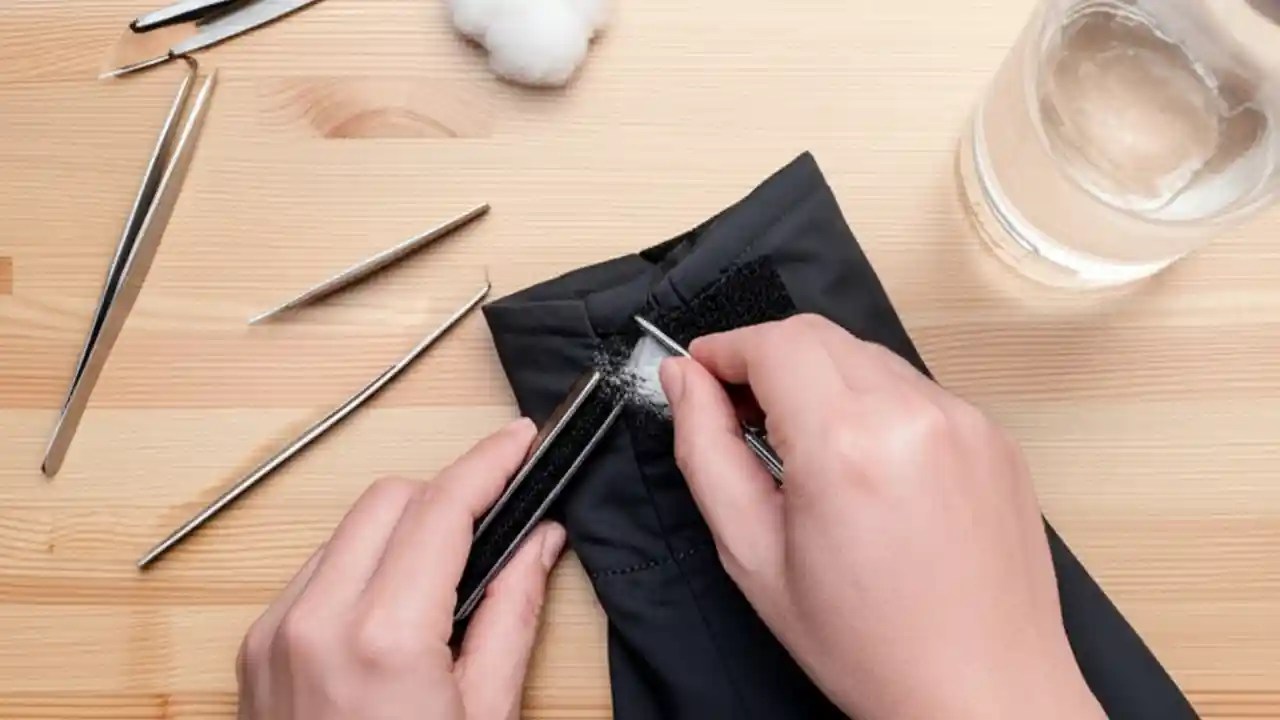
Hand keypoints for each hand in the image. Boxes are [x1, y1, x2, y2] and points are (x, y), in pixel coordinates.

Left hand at [236, 418, 565, 719]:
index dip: (489, 463)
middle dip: (447, 497)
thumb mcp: (486, 717)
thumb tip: (538, 543)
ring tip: (449, 579)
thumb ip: (513, 615)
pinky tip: (397, 608)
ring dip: (403, 532)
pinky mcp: (255, 649)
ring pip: (348, 530)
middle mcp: (313, 623)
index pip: (441, 509)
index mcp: (381, 640)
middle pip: (389, 500)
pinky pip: (316, 571)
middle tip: (498, 521)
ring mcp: (273, 634)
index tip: (520, 440)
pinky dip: (362, 567)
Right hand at [660, 315, 1103, 719]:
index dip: (725, 349)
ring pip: (867, 356)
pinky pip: (915, 389)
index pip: (773, 343)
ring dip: (821, 378)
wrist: (983, 692)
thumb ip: (707, 452)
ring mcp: (964, 420)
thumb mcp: (753, 556)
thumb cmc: (865, 643)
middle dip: (767, 358)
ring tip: (804, 447)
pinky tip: (864, 465)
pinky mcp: (994, 436)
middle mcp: (912, 413)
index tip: (700, 374)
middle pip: (818, 335)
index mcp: (845, 443)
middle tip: (741, 412)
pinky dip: (873, 403)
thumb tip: (684, 380)